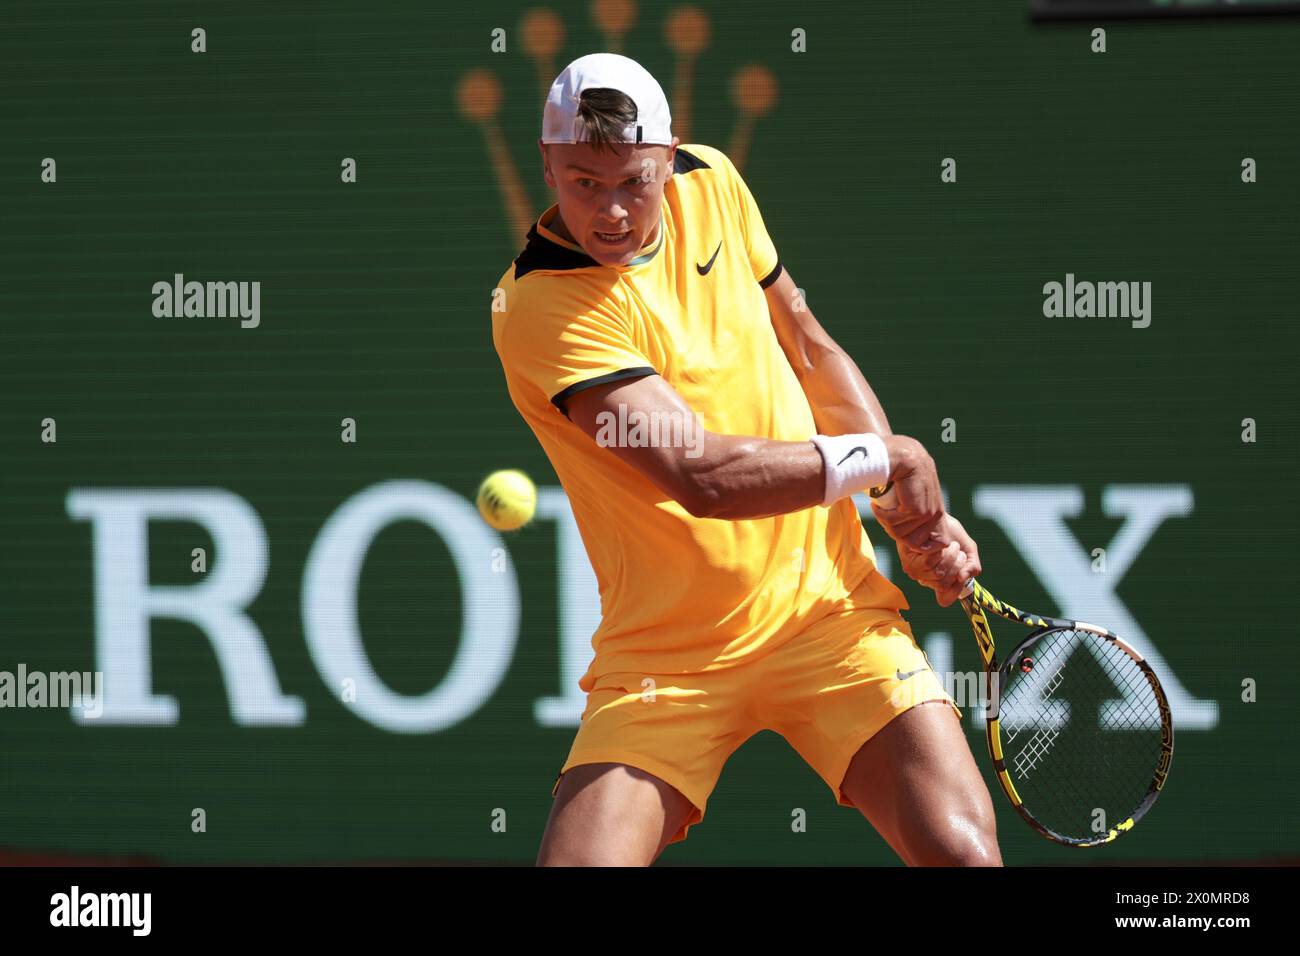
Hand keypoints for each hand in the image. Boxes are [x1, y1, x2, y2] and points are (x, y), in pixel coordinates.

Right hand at [879, 435, 943, 550]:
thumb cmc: (900, 475)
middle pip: (912, 544)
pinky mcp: (916, 510)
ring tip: (881, 506)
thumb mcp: (911, 498)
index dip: (917, 544)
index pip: (938, 543)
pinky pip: (894, 525)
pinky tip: (877, 503)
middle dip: (894, 531)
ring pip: (900, 535)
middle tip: (885, 514)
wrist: (901, 455)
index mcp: (938, 514)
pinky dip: (881, 515)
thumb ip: (912, 516)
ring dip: (885, 521)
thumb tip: (910, 540)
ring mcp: (928, 514)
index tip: (899, 528)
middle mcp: (936, 515)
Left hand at [892, 513, 981, 606]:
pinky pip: (929, 562)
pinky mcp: (908, 562)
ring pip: (938, 574)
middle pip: (945, 584)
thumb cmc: (951, 534)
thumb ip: (972, 566)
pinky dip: (939, 551)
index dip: (955, 590)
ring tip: (950, 544)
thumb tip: (962, 578)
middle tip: (957, 550)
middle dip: (957, 565)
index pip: (944, 600)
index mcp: (940, 582)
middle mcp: (926, 580)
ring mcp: (916, 573)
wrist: (935, 516)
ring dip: (950, 556)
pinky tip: (939, 542)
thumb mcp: (968, 550)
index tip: (961, 574)